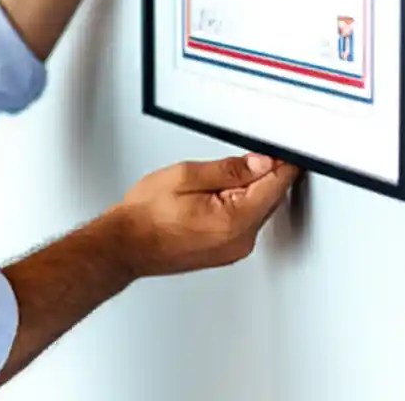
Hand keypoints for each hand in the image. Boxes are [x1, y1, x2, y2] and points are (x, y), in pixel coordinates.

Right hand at [111, 154, 300, 277]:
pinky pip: (244, 225)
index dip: (280, 162)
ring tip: (209, 186)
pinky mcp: (227, 254)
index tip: (277, 150)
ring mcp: (235, 251)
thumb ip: (229, 169)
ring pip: (257, 211)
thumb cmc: (145, 215)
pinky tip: (209, 202)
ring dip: (246, 193)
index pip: (276, 184)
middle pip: (270, 198)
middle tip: (231, 163)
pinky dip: (236, 209)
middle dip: (260, 176)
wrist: (125, 245)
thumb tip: (261, 162)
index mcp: (235, 219)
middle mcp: (241, 240)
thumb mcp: (185, 176)